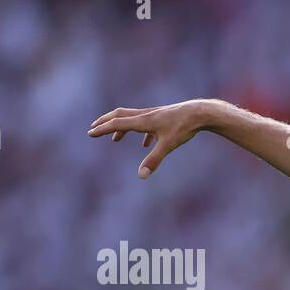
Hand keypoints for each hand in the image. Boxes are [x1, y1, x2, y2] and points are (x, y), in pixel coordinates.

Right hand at [88, 100, 210, 177]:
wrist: (200, 113)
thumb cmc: (183, 127)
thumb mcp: (168, 145)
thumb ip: (153, 160)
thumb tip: (141, 176)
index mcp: (143, 121)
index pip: (117, 124)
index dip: (102, 129)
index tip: (90, 133)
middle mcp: (145, 115)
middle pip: (119, 116)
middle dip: (105, 123)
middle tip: (93, 128)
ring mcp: (154, 115)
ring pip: (132, 119)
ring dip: (121, 128)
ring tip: (115, 140)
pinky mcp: (163, 117)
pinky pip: (147, 124)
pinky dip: (141, 133)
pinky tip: (146, 142)